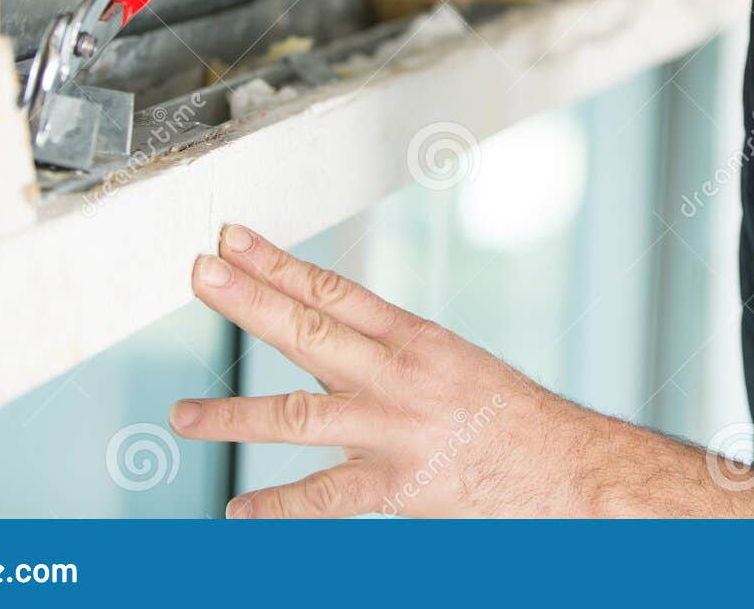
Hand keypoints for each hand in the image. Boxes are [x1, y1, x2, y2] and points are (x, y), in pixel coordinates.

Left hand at [173, 225, 753, 517]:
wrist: (571, 468)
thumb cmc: (512, 419)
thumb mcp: (452, 365)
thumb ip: (387, 354)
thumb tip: (324, 337)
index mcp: (415, 338)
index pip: (334, 288)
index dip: (278, 262)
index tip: (232, 239)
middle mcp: (400, 374)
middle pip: (311, 328)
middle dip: (251, 299)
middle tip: (201, 272)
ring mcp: (396, 429)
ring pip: (301, 413)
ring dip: (234, 414)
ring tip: (181, 415)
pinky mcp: (401, 484)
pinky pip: (327, 498)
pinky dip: (278, 506)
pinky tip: (238, 513)